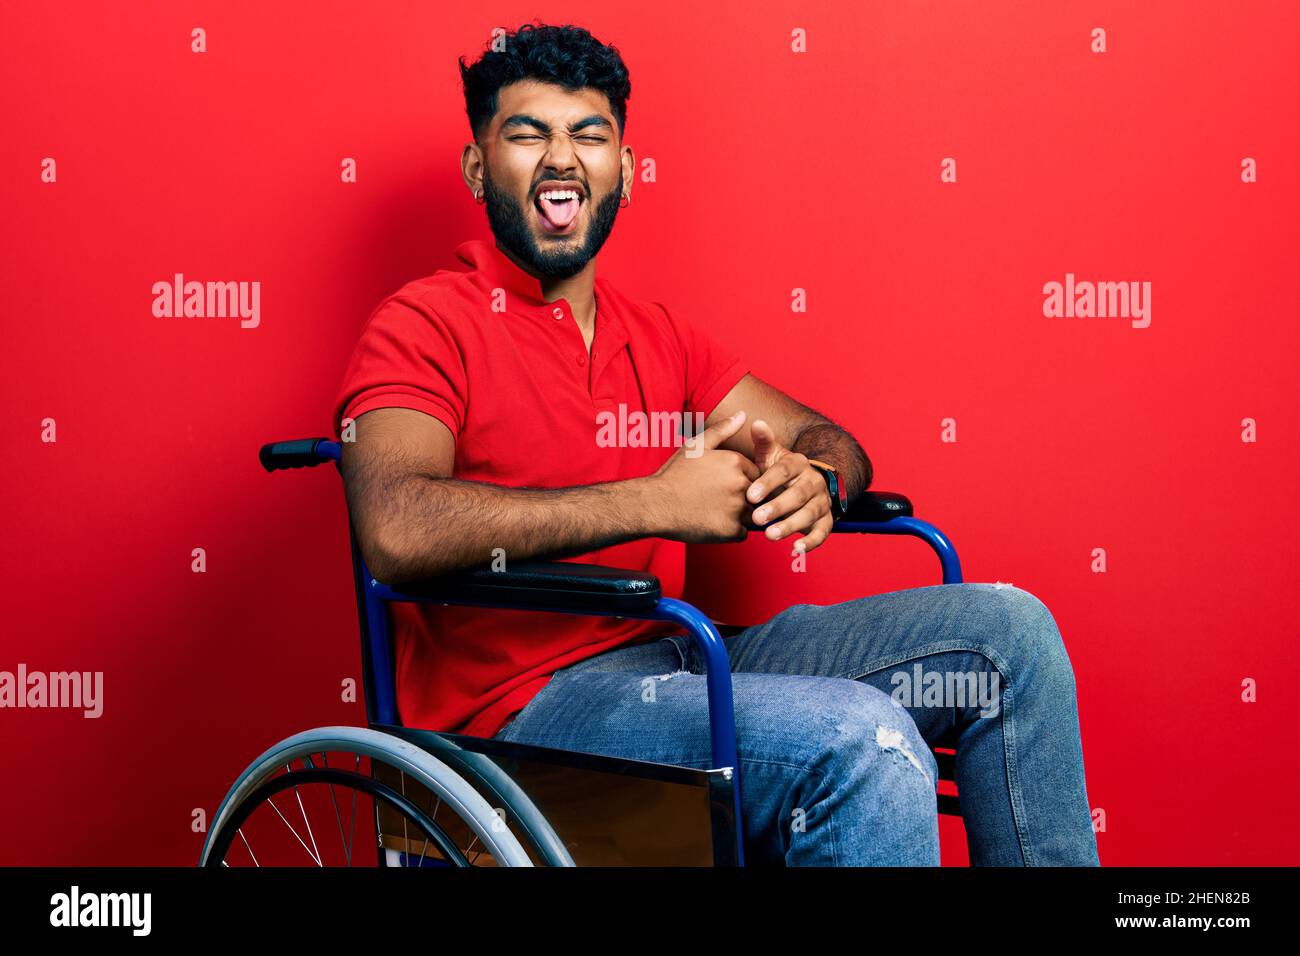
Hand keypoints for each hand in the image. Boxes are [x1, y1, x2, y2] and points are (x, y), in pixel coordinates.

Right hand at [649, 410, 760, 542]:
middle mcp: (740, 484)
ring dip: (740, 516)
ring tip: (715, 513)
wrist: (654, 505)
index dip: (740, 480)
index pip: (755, 474)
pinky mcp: (730, 531)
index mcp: (735, 462)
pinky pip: (742, 533)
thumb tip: (744, 414)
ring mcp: (737, 508)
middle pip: (757, 494)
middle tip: (717, 500)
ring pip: (753, 514)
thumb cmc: (674, 475)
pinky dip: (730, 532)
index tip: (720, 485)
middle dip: (743, 498)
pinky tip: (711, 524)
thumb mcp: (696, 446)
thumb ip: (723, 430)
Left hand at [746, 419, 833, 553]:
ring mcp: (821, 501)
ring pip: (809, 514)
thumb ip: (764, 442)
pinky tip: (796, 549)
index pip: (784, 471)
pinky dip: (811, 542)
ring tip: (769, 535)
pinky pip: (822, 532)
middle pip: (798, 494)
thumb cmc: (779, 472)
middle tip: (756, 518)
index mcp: (798, 463)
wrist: (804, 483)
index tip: (750, 495)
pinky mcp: (826, 520)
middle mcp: (813, 481)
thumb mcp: (770, 456)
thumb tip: (756, 422)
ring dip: (790, 525)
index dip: (767, 483)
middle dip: (777, 507)